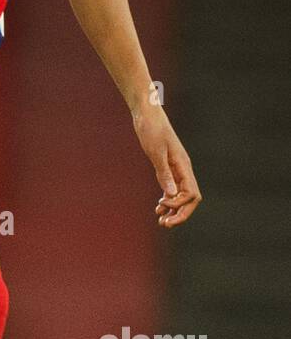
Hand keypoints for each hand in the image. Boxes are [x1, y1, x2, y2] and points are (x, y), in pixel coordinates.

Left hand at [132, 105, 202, 227]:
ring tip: (161, 221)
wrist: (147, 114)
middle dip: (180, 214)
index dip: (179, 205)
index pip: (192, 194)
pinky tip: (159, 207)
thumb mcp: (156, 152)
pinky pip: (173, 188)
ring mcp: (176, 168)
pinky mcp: (168, 167)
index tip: (161, 204)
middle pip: (190, 199)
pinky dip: (168, 200)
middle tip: (164, 224)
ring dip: (173, 209)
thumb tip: (171, 194)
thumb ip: (163, 173)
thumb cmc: (151, 129)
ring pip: (181, 195)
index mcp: (183, 166)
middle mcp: (183, 169)